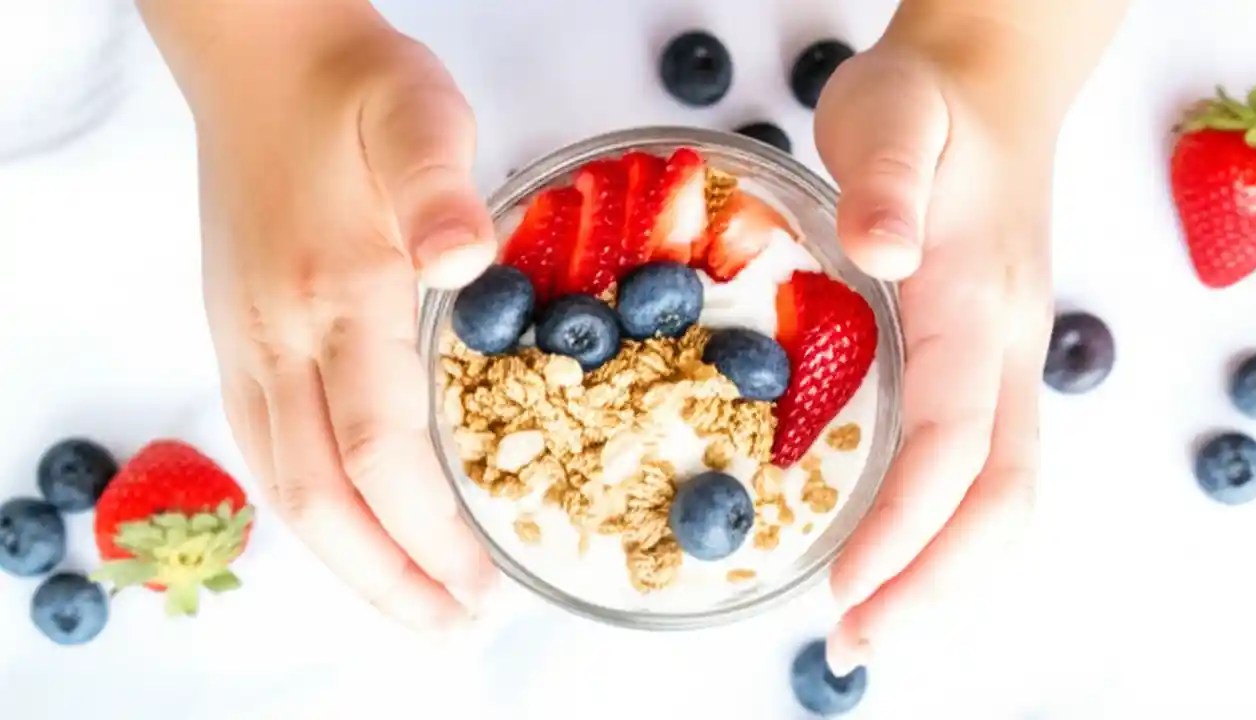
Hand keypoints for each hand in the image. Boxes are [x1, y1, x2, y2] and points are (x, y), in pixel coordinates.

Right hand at [196, 25, 496, 629]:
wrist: (260, 59)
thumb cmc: (353, 87)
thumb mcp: (417, 111)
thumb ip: (439, 185)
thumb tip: (465, 259)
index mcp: (339, 290)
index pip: (378, 447)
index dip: (429, 529)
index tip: (480, 582)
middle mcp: (280, 332)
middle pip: (322, 494)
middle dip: (387, 577)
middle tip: (450, 626)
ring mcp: (248, 338)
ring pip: (284, 484)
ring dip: (345, 561)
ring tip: (406, 605)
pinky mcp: (238, 333)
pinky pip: (263, 448)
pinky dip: (308, 511)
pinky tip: (344, 532)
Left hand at [815, 40, 1053, 670]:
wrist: (984, 85)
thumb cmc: (926, 102)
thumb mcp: (890, 111)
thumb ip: (887, 176)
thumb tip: (887, 249)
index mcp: (976, 301)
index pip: (954, 440)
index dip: (906, 524)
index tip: (848, 586)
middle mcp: (1003, 345)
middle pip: (999, 496)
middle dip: (935, 582)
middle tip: (858, 644)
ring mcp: (1002, 358)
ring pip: (1004, 494)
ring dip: (947, 573)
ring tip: (875, 625)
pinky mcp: (983, 362)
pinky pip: (985, 469)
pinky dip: (948, 532)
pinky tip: (900, 556)